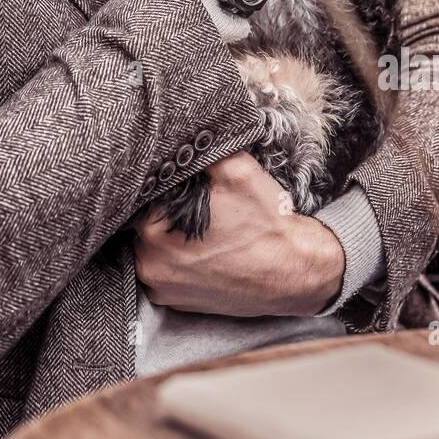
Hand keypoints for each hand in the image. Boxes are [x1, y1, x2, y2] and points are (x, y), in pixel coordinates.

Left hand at [134, 152, 344, 315]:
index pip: (142, 196)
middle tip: (195, 203)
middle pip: (144, 223)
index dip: (163, 184)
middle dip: (164, 210)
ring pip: (152, 248)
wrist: (297, 272)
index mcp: (153, 233)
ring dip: (168, 235)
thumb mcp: (237, 170)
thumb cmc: (266, 224)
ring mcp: (162, 290)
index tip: (182, 183)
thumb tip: (180, 134)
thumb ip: (201, 150)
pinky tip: (203, 249)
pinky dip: (178, 259)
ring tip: (202, 227)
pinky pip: (165, 271)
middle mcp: (149, 267)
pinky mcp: (176, 304)